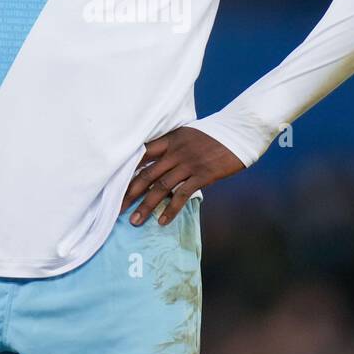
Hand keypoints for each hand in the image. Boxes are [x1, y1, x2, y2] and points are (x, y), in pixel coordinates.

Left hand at [121, 126, 243, 226]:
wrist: (239, 131)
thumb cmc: (215, 135)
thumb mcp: (189, 135)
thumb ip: (173, 146)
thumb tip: (158, 162)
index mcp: (170, 139)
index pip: (142, 154)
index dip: (127, 170)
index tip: (114, 184)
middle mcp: (176, 151)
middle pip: (146, 174)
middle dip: (129, 193)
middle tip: (116, 208)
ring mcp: (189, 163)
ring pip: (160, 187)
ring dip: (146, 205)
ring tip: (135, 220)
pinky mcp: (202, 174)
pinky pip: (182, 194)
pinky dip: (170, 209)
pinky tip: (162, 221)